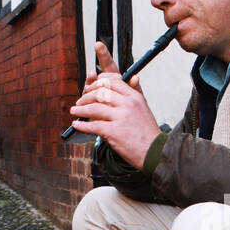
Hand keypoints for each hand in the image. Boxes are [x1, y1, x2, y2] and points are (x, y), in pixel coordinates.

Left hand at [70, 42, 160, 168]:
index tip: (90, 86)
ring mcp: (121, 117)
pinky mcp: (114, 132)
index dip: (97, 82)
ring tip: (75, 111)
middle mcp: (128, 104)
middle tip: (79, 101)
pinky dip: (82, 125)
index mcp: (134, 97)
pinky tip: (77, 125)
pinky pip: (93, 125)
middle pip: (101, 92)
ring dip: (81, 109)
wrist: (155, 152)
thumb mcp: (143, 108)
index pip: (112, 81)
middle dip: (86, 96)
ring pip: (94, 108)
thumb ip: (134, 93)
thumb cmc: (147, 132)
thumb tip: (133, 76)